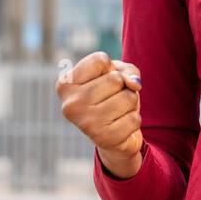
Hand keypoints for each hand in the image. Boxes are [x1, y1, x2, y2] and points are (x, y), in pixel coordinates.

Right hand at [56, 51, 144, 177]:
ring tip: (118, 112)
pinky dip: (134, 120)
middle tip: (112, 99)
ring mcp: (86, 123)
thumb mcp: (118, 74)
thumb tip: (135, 84)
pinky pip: (134, 118)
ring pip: (128, 97)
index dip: (110, 68)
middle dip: (122, 87)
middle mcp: (71, 104)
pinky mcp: (104, 139)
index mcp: (65, 84)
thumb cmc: (113, 98)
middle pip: (115, 79)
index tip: (101, 81)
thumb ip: (128, 70)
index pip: (100, 60)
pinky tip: (121, 125)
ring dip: (131, 103)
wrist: (115, 138)